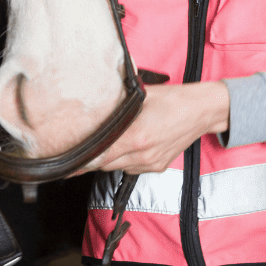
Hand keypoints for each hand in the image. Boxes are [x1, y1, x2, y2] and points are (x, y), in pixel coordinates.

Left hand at [86, 81, 230, 174]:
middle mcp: (141, 154)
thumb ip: (116, 105)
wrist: (202, 111)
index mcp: (135, 136)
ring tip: (99, 147)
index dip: (79, 161)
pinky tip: (123, 148)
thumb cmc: (172, 99)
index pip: (98, 156)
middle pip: (104, 164)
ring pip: (116, 167)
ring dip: (106, 159)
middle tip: (73, 153)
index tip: (63, 161)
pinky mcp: (157, 167)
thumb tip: (92, 104)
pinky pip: (131, 168)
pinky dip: (122, 160)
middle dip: (88, 160)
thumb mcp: (140, 96)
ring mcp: (150, 163)